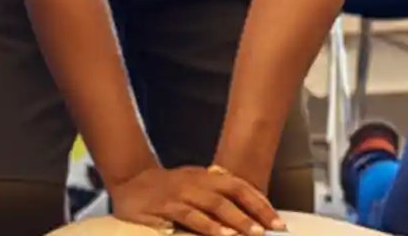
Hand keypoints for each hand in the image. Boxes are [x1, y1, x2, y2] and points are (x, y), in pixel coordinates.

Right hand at [110, 166, 285, 235]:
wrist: (131, 181)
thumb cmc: (167, 188)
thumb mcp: (194, 185)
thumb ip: (216, 196)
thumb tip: (246, 215)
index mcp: (209, 177)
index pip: (241, 187)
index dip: (260, 203)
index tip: (277, 219)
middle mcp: (199, 182)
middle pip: (233, 195)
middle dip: (255, 213)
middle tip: (271, 229)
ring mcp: (182, 193)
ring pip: (215, 205)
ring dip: (236, 220)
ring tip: (252, 234)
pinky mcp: (165, 206)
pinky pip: (190, 216)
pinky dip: (208, 226)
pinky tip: (221, 235)